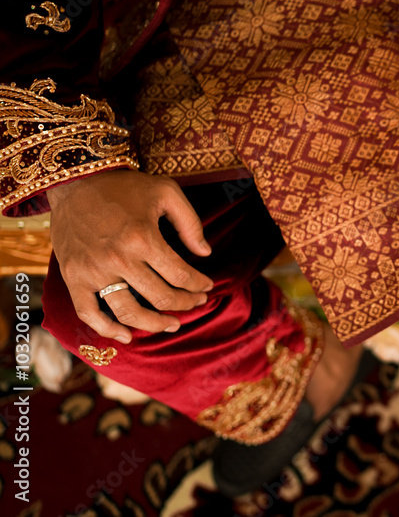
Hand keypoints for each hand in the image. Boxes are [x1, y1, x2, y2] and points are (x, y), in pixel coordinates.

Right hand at [47, 170, 213, 342]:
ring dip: (154, 324)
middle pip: (161, 296)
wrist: (75, 181)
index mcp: (144, 238)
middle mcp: (119, 259)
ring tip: (171, 325)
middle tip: (196, 303)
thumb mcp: (166, 191)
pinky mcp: (73, 277)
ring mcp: (93, 271)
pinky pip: (89, 313)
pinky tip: (127, 336)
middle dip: (185, 304)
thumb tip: (205, 253)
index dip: (198, 285)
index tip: (207, 287)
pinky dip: (107, 329)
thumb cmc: (125, 186)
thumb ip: (190, 222)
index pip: (180, 275)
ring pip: (129, 312)